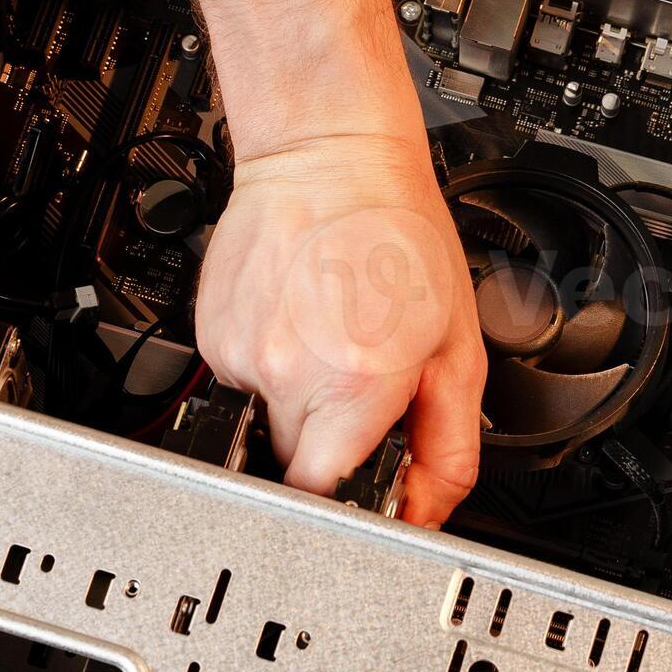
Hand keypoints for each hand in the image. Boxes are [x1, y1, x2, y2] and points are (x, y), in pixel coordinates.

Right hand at [192, 131, 486, 524]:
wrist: (331, 158)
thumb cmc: (399, 235)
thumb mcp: (458, 349)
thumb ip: (448, 450)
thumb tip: (424, 513)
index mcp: (354, 389)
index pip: (324, 504)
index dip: (349, 499)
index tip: (365, 480)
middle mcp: (288, 377)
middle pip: (295, 466)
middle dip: (330, 442)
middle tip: (361, 382)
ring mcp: (240, 354)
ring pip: (266, 421)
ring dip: (299, 400)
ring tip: (328, 338)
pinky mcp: (213, 333)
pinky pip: (241, 380)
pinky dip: (271, 363)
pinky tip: (298, 319)